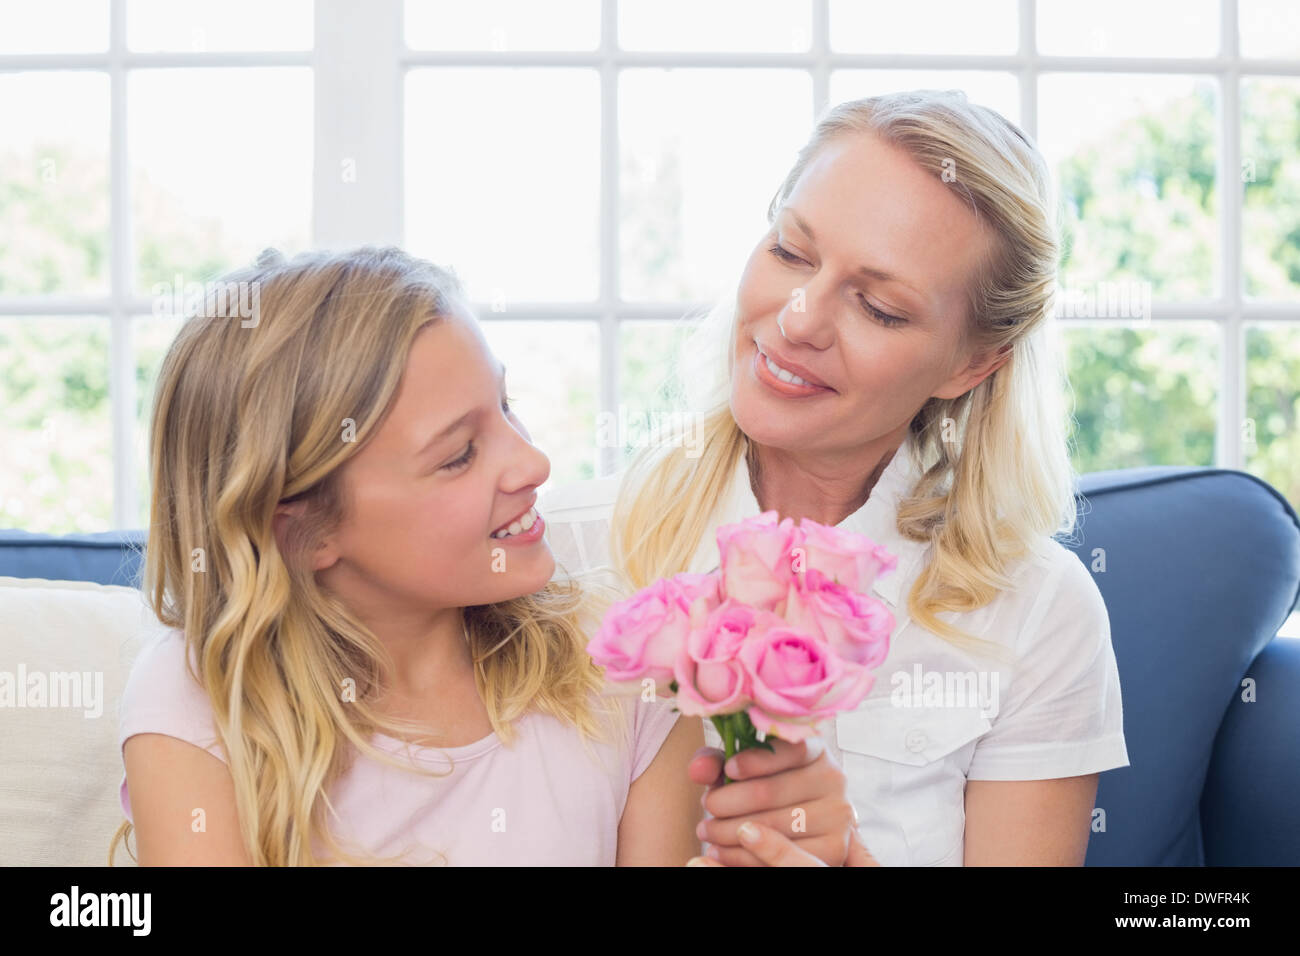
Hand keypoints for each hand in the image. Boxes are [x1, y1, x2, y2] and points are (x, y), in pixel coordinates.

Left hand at [687, 736, 855, 865]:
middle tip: (705, 807)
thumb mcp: (741, 767)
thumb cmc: (764, 785)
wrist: (800, 822)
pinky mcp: (834, 848)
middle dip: (727, 802)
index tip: (728, 770)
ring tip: (707, 831)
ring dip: (729, 832)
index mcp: (815, 749)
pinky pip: (782, 857)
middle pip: (770, 792)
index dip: (753, 760)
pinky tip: (721, 851)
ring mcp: (837, 815)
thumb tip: (698, 770)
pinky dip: (742, 856)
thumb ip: (716, 762)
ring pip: (772, 827)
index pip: (787, 749)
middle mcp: (834, 779)